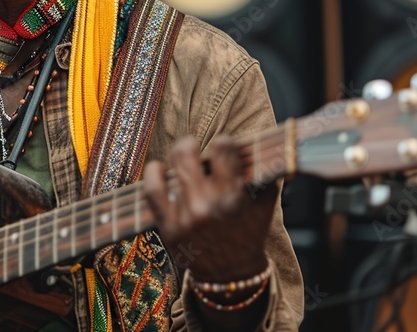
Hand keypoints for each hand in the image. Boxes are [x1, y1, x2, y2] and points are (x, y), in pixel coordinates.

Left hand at [142, 136, 274, 282]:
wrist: (231, 274)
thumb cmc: (248, 233)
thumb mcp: (264, 203)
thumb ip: (261, 173)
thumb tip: (251, 144)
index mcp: (235, 196)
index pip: (222, 148)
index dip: (223, 142)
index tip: (222, 147)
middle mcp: (209, 204)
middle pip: (186, 153)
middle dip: (189, 144)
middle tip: (194, 148)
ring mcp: (187, 216)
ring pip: (171, 168)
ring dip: (177, 158)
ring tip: (181, 157)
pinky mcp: (169, 227)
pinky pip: (152, 191)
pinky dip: (153, 174)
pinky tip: (159, 168)